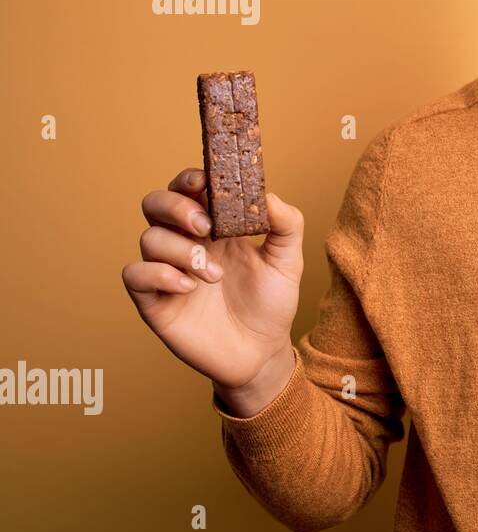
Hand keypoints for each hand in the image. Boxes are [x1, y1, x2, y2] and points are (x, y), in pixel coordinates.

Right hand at [122, 167, 304, 398]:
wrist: (261, 352)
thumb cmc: (270, 304)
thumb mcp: (287, 261)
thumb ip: (286, 225)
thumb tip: (267, 195)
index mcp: (215, 228)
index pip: (189, 190)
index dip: (190, 179)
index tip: (205, 182)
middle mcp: (186, 243)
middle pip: (156, 204)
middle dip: (176, 206)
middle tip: (205, 227)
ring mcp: (167, 271)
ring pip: (148, 238)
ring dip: (181, 250)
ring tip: (213, 274)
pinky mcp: (154, 301)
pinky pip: (135, 275)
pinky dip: (159, 274)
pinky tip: (189, 287)